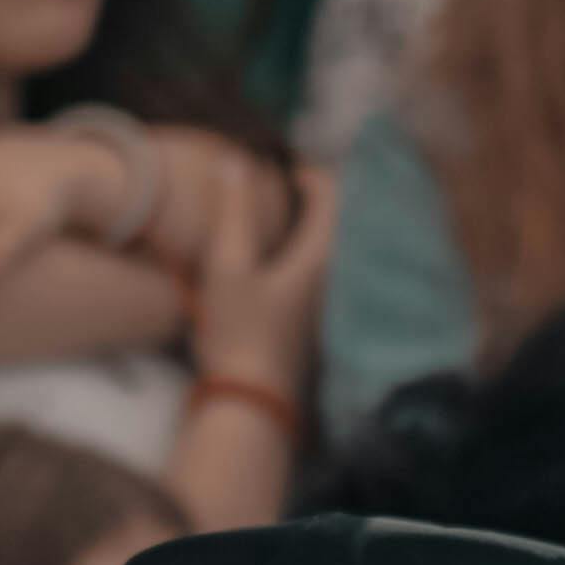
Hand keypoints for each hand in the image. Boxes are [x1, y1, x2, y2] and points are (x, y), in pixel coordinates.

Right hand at [188, 155, 335, 398]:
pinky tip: (277, 263)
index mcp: (321, 256)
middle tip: (281, 189)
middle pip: (337, 220)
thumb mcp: (227, 266)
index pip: (333, 194)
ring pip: (330, 248)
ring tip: (277, 220)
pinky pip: (321, 273)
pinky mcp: (316, 323)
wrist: (249, 403)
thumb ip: (234, 211)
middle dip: (313, 198)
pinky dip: (306, 255)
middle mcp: (335, 277)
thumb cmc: (238, 334)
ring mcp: (328, 303)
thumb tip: (236, 161)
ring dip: (310, 227)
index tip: (281, 170)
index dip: (309, 173)